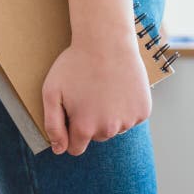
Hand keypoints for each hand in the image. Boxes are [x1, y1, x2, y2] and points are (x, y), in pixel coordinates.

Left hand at [42, 35, 150, 155]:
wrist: (106, 43)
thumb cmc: (74, 66)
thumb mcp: (51, 92)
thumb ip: (53, 125)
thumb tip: (59, 150)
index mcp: (84, 127)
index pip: (75, 148)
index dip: (69, 135)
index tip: (69, 118)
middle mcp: (108, 129)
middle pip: (95, 137)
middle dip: (88, 121)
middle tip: (85, 95)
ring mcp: (128, 121)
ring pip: (114, 128)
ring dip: (107, 115)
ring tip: (101, 89)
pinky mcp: (143, 111)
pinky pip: (130, 118)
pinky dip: (124, 108)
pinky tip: (117, 89)